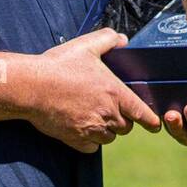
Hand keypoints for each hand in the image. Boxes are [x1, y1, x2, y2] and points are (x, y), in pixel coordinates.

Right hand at [26, 29, 160, 152]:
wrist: (32, 87)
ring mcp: (92, 129)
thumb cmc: (59, 65)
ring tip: (95, 117)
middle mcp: (107, 114)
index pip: (142, 112)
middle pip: (126, 127)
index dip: (150, 120)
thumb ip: (108, 39)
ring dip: (106, 131)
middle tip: (110, 109)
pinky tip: (82, 128)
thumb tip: (123, 40)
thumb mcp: (86, 45)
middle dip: (122, 120)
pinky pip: (92, 147)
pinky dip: (90, 141)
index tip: (155, 125)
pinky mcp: (76, 140)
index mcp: (114, 93)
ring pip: (109, 138)